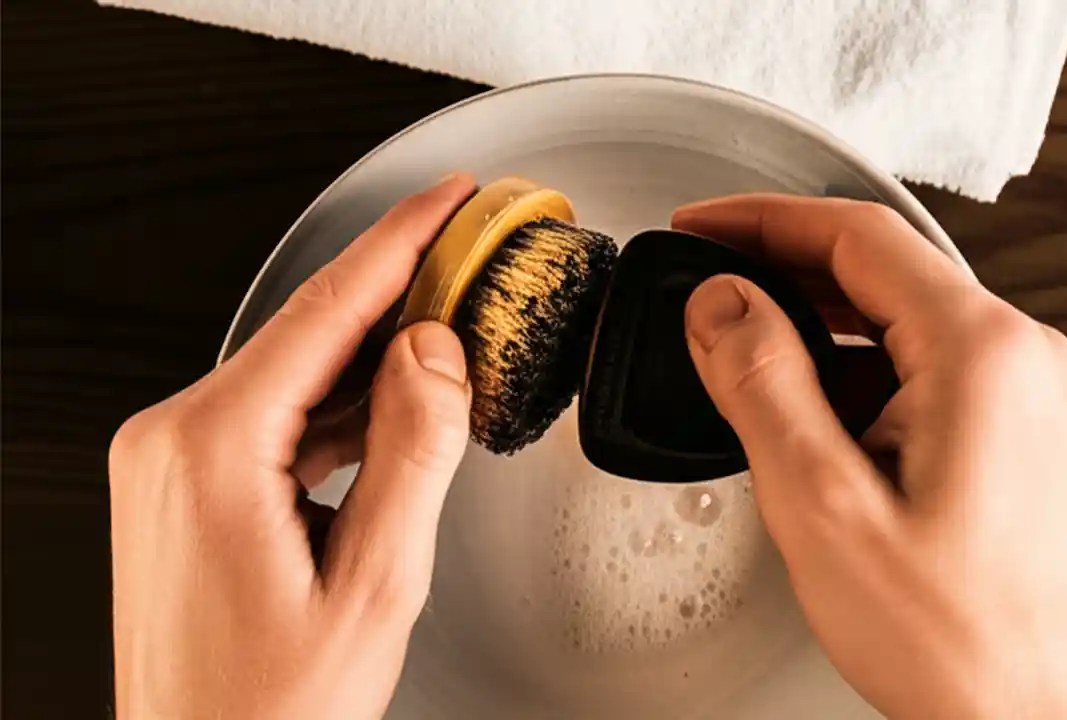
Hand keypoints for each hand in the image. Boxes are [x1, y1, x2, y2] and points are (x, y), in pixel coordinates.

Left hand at [108, 174, 476, 718]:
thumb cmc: (274, 712)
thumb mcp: (374, 584)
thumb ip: (413, 453)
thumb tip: (435, 350)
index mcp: (210, 450)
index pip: (326, 312)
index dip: (402, 242)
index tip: (451, 197)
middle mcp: (173, 441)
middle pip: (308, 333)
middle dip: (399, 289)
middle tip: (472, 251)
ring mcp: (172, 463)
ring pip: (296, 374)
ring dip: (377, 352)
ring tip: (455, 321)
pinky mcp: (186, 486)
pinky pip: (277, 417)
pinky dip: (344, 405)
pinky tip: (401, 399)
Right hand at [676, 195, 1066, 718]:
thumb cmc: (968, 647)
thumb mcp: (826, 509)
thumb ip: (763, 388)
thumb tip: (720, 307)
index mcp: (982, 354)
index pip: (858, 235)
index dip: (763, 221)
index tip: (702, 227)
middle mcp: (1020, 362)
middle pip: (882, 274)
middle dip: (784, 275)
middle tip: (707, 291)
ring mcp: (1028, 402)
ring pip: (902, 328)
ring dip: (819, 334)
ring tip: (741, 363)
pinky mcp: (1021, 442)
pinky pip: (926, 377)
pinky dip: (859, 382)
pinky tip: (810, 421)